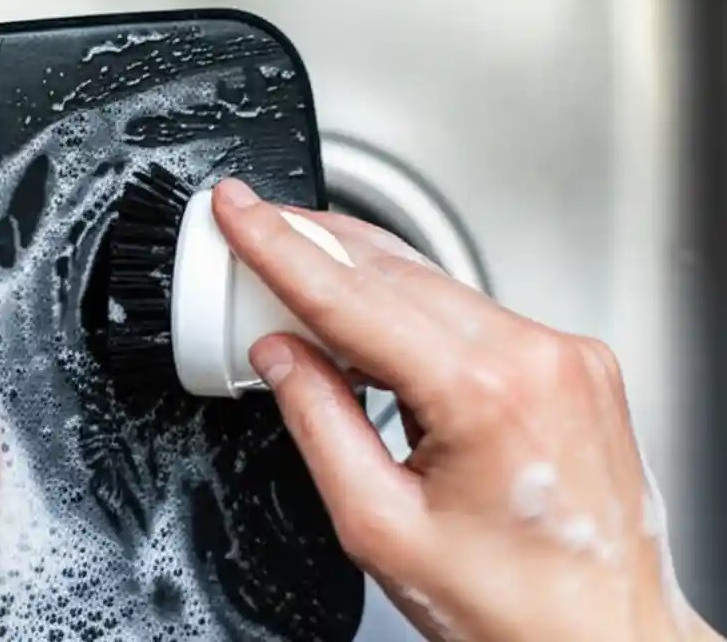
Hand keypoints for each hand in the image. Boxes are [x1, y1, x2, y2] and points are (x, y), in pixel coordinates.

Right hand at [211, 178, 719, 641]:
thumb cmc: (512, 610)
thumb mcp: (379, 525)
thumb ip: (319, 423)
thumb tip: (280, 356)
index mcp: (485, 393)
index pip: (354, 298)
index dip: (280, 248)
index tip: (240, 211)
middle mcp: (537, 355)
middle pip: (397, 272)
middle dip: (315, 244)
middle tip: (256, 223)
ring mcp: (565, 354)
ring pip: (436, 283)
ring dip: (361, 273)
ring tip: (298, 270)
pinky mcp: (574, 363)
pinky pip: (474, 311)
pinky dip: (412, 305)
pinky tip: (372, 315)